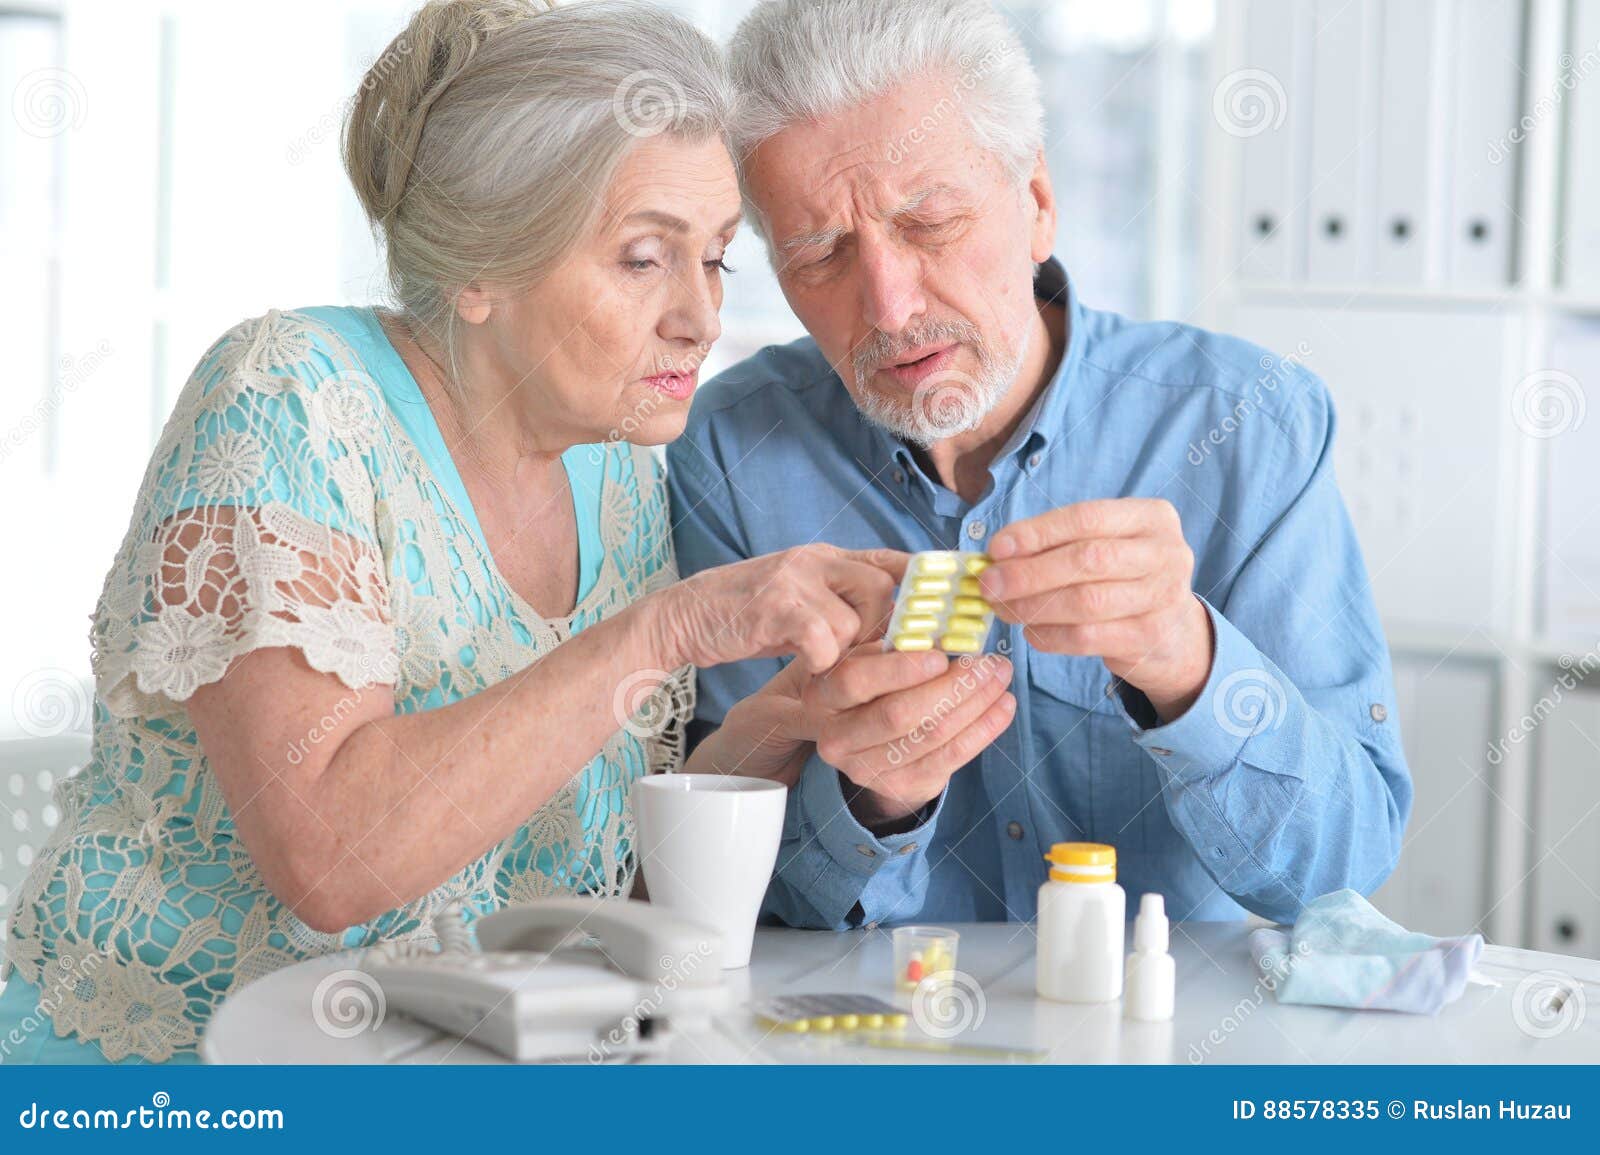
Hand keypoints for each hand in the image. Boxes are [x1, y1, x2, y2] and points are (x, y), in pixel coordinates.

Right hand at [651, 545, 907, 672]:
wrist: (683, 616)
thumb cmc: (745, 615)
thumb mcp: (798, 597)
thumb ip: (838, 601)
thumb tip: (892, 623)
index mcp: (825, 556)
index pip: (890, 558)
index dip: (923, 581)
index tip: (946, 605)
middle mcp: (814, 560)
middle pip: (882, 587)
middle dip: (883, 629)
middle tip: (867, 656)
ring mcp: (794, 580)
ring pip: (853, 622)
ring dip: (844, 654)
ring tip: (824, 665)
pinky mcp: (776, 607)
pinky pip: (824, 641)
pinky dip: (821, 663)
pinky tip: (805, 668)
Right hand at [802, 643, 1015, 828]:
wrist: (863, 742)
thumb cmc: (872, 684)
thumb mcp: (867, 657)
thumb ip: (893, 644)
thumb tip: (942, 626)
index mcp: (823, 696)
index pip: (855, 681)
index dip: (899, 669)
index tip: (941, 656)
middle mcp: (835, 738)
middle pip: (898, 714)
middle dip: (952, 686)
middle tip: (989, 663)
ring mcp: (866, 769)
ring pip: (930, 736)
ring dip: (976, 705)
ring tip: (1001, 678)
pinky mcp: (899, 786)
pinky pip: (950, 758)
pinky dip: (983, 730)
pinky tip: (1002, 707)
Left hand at [982, 498, 1212, 720]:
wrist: (1173, 633)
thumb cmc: (1124, 577)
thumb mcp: (1104, 546)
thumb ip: (1059, 543)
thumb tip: (998, 554)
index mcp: (1152, 517)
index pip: (1086, 517)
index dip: (1037, 533)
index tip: (996, 548)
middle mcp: (1166, 553)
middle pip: (1087, 559)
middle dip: (1029, 572)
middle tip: (989, 584)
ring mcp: (1163, 597)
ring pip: (1086, 602)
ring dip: (1033, 606)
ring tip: (1003, 608)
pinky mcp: (1150, 638)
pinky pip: (1086, 638)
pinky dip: (1049, 635)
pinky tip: (1030, 631)